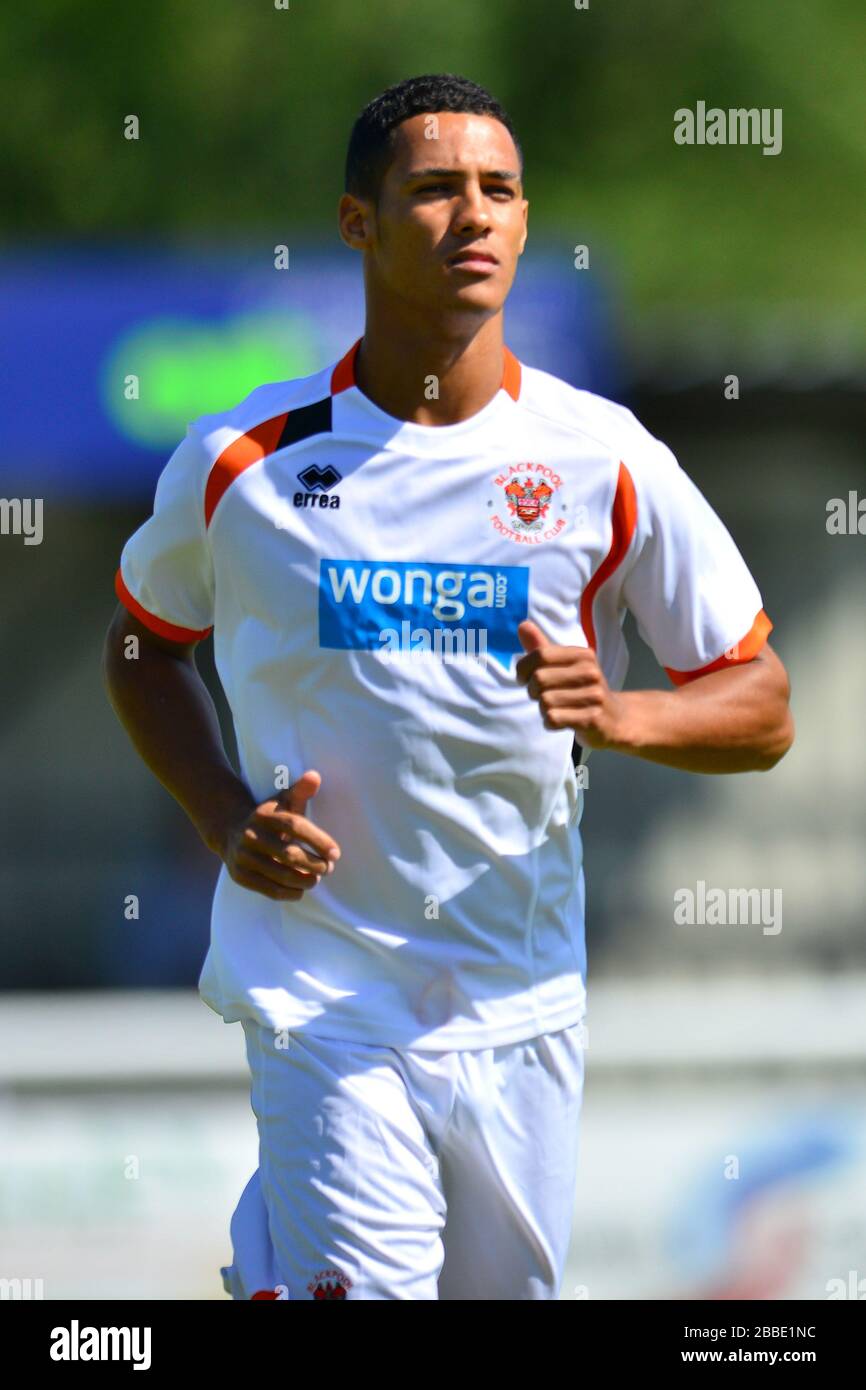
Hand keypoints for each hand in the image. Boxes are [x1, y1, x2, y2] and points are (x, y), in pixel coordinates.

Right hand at [218, 769, 340, 901]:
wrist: (229, 830)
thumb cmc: (269, 817)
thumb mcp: (282, 800)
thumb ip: (300, 790)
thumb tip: (315, 776)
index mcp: (265, 814)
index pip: (295, 827)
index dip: (318, 841)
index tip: (335, 854)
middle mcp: (251, 835)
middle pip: (290, 854)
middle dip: (315, 864)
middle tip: (328, 868)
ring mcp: (243, 856)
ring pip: (281, 875)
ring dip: (305, 881)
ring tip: (316, 879)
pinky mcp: (240, 875)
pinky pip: (269, 889)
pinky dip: (290, 893)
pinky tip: (301, 889)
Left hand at [515, 619, 627, 750]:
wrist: (615, 719)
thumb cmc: (583, 690)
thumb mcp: (566, 666)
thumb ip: (542, 648)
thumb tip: (522, 625)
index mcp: (583, 655)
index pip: (540, 655)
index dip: (523, 668)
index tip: (523, 678)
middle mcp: (590, 672)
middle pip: (539, 679)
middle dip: (532, 691)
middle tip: (541, 696)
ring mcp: (594, 696)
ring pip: (545, 702)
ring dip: (543, 709)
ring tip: (556, 709)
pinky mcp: (592, 718)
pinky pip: (553, 719)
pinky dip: (550, 723)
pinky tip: (562, 721)